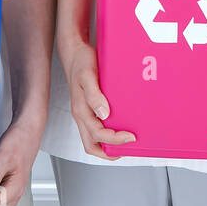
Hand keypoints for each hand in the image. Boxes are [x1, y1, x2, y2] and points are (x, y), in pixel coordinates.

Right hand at [61, 40, 134, 158]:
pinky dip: (107, 133)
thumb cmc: (80, 63)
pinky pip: (96, 127)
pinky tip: (120, 125)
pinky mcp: (89, 108)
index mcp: (81, 110)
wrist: (75, 53)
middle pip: (92, 145)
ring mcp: (85, 113)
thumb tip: (104, 114)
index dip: (114, 140)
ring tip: (125, 142)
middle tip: (127, 147)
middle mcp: (82, 115)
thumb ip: (94, 95)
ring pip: (93, 139)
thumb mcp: (87, 76)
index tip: (131, 137)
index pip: (97, 135)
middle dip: (109, 152)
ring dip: (108, 145)